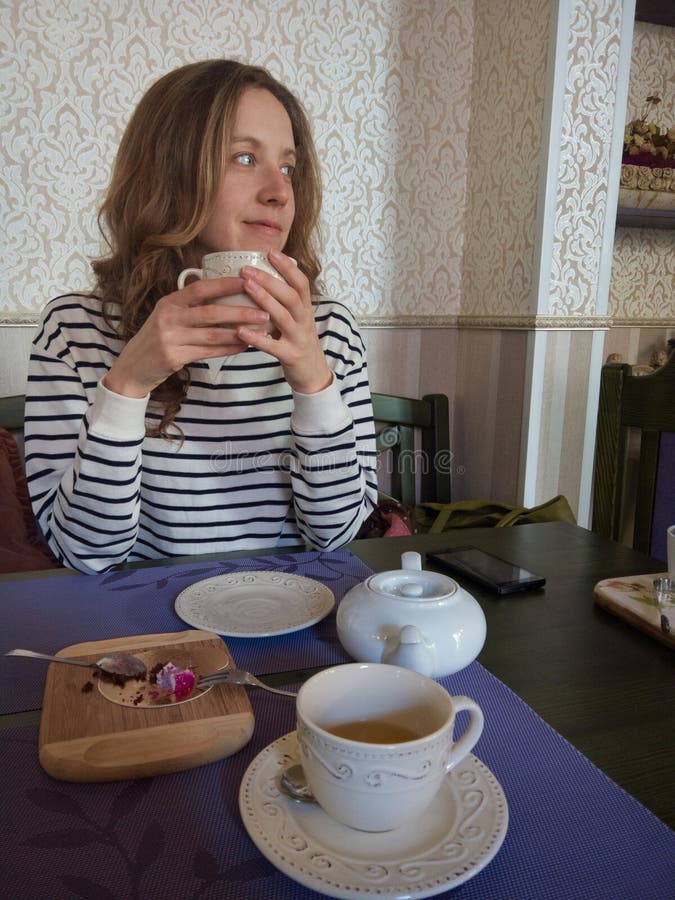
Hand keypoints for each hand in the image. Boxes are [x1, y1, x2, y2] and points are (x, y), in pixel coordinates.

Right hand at [103, 277, 270, 396]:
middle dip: (240, 311)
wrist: (132, 368)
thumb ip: (189, 306)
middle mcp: (168, 317)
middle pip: (210, 312)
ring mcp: (170, 338)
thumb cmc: (156, 340)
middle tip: (264, 311)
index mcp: (169, 302)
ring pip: (213, 334)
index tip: (247, 280)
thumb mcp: (167, 317)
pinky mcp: (174, 357)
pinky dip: (229, 348)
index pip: (200, 288)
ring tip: (260, 329)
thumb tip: (223, 294)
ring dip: (240, 332)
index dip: (224, 284)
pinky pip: (209, 352)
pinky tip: (244, 345)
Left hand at [237, 249, 332, 393]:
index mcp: (306, 310)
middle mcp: (304, 321)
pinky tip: (240, 330)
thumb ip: (284, 302)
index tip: (271, 252)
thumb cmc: (298, 343)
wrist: (314, 375)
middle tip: (247, 268)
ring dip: (264, 300)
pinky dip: (256, 338)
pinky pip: (272, 346)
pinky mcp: (291, 356)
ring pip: (283, 316)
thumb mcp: (296, 319)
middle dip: (270, 280)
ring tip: (246, 286)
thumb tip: (262, 278)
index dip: (287, 267)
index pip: (301, 283)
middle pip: (291, 296)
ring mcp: (298, 339)